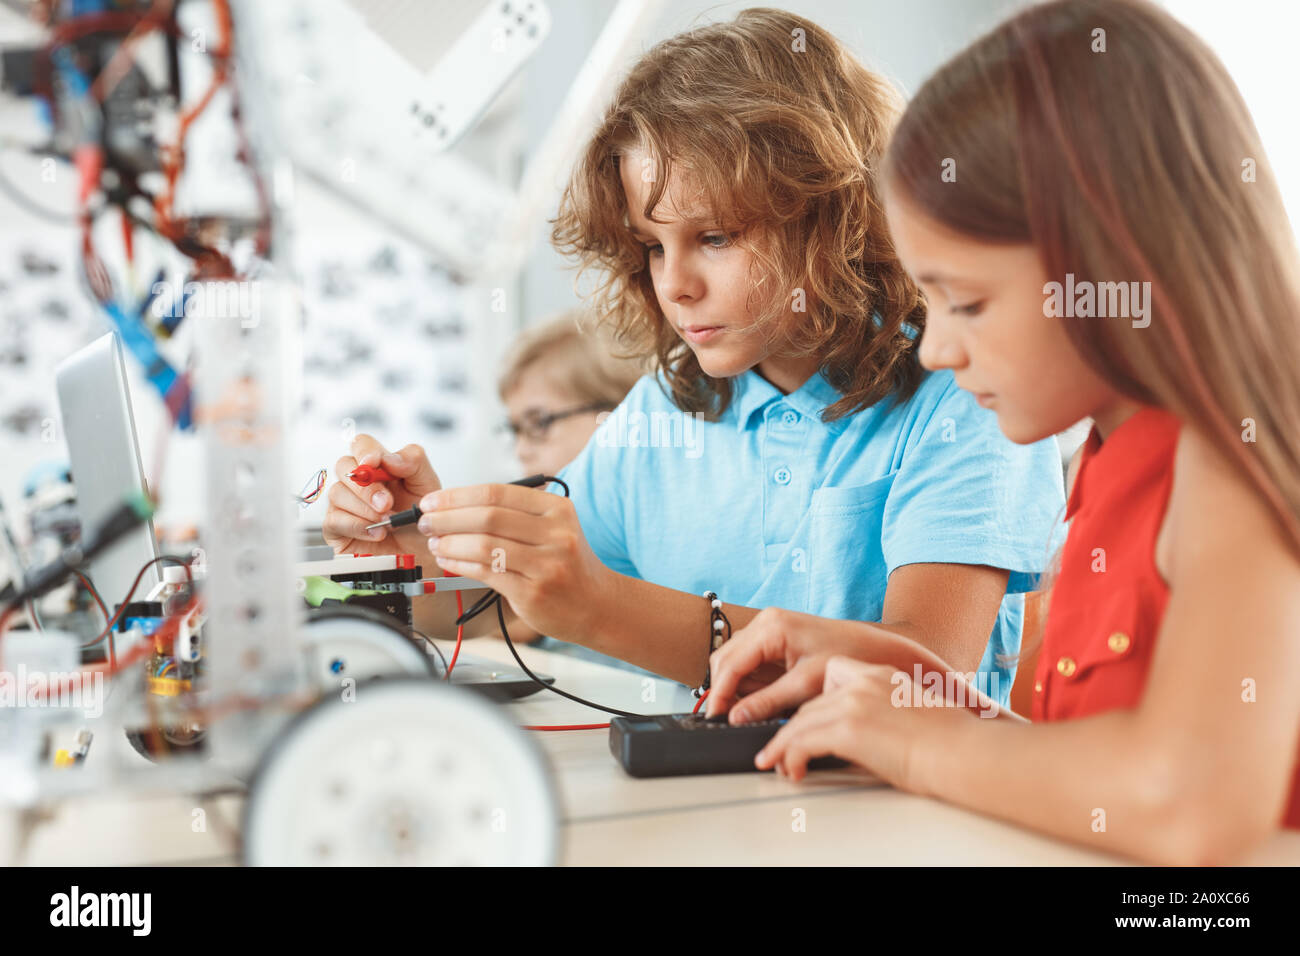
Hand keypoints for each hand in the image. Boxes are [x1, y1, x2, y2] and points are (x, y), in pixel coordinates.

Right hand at [323, 435, 441, 555]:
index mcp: (379, 467)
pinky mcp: (337, 527)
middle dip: (366, 486)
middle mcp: (358, 482)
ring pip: (337, 493)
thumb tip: (389, 457)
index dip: (364, 450)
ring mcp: (345, 504)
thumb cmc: (422, 518)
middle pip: (344, 466)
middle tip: (386, 503)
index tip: (374, 462)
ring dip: (365, 509)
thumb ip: (414, 462)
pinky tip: (377, 533)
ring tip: (388, 522)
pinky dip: (358, 526)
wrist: (422, 553)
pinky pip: (334, 520)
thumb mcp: (427, 485)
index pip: (362, 445)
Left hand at [415, 483, 610, 640]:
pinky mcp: (533, 591)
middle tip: (424, 521)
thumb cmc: (566, 564)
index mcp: (557, 508)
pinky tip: (448, 561)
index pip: (497, 492)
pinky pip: (486, 572)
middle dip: (447, 517)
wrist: (598, 605)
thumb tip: (457, 504)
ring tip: (434, 542)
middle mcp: (555, 532)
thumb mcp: (553, 528)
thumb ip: (516, 514)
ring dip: (450, 542)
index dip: (458, 495)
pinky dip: (460, 564)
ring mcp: (546, 563)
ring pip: (484, 545)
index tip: (432, 501)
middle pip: (488, 516)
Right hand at [705, 607, 923, 722]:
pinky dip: (751, 682)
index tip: (716, 719)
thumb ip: (768, 701)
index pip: (729, 664)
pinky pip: (750, 661)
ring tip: (751, 713)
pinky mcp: (776, 638)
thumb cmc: (851, 656)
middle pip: (726, 660)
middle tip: (731, 721)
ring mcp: (769, 628)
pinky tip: (764, 700)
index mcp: (771, 626)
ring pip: (735, 661)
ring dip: (738, 687)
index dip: (719, 695)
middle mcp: (765, 622)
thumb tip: (737, 718)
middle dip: (725, 691)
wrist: (880, 648)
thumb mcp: (807, 684)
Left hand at [755, 655, 965, 787]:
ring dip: (783, 745)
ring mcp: (854, 703)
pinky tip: (792, 770)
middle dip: (794, 729)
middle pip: (812, 703)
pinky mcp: (849, 728)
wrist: (964, 750)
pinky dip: (790, 756)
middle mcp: (863, 683)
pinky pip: (803, 742)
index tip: (805, 719)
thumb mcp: (913, 715)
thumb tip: (868, 740)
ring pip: (800, 722)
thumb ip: (884, 715)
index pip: (831, 678)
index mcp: (880, 675)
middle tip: (782, 748)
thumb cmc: (952, 742)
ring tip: (776, 762)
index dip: (815, 702)